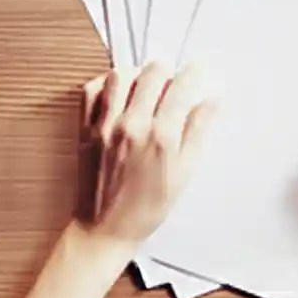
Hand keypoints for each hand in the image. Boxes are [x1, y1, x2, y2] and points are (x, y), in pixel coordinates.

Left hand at [78, 63, 215, 248]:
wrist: (105, 228)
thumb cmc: (147, 207)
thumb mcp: (184, 172)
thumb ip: (198, 132)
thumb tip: (212, 101)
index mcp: (162, 137)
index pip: (182, 88)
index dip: (194, 74)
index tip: (198, 70)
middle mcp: (133, 125)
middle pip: (152, 73)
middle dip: (167, 70)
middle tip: (172, 80)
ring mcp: (105, 124)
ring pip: (121, 75)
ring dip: (137, 73)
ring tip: (145, 84)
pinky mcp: (85, 128)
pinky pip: (92, 90)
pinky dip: (107, 83)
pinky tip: (119, 93)